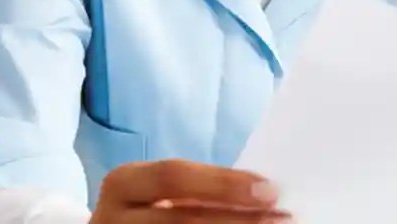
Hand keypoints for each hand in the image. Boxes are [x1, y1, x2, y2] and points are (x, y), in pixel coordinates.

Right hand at [91, 159, 290, 222]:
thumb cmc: (148, 210)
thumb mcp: (160, 193)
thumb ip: (198, 191)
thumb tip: (263, 191)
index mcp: (123, 184)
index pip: (174, 177)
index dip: (223, 183)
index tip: (271, 189)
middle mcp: (113, 218)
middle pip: (180, 220)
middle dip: (237, 219)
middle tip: (283, 217)